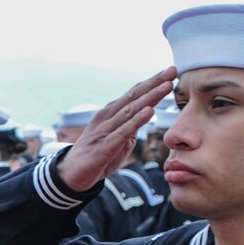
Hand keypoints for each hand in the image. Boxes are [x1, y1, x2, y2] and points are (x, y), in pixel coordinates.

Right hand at [56, 67, 176, 192]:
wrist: (70, 175)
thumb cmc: (95, 156)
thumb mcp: (117, 140)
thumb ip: (131, 128)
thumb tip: (146, 116)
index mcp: (111, 114)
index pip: (134, 94)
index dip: (152, 83)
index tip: (170, 72)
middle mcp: (107, 117)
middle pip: (134, 96)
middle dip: (154, 82)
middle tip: (172, 70)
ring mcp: (105, 130)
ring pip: (131, 110)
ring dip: (150, 97)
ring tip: (166, 85)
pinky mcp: (105, 146)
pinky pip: (124, 131)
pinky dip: (137, 120)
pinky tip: (149, 111)